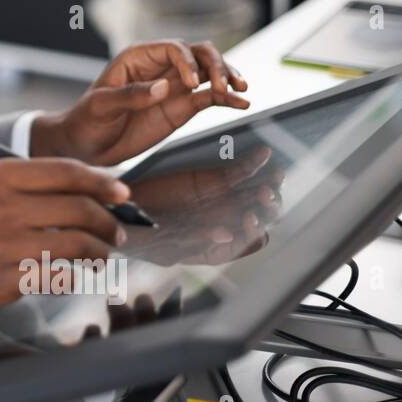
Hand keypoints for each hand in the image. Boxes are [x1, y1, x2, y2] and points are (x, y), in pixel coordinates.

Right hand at [0, 157, 130, 336]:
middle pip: (79, 209)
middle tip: (117, 231)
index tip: (123, 194)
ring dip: (100, 251)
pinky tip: (77, 274)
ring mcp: (2, 244)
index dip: (104, 183)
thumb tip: (95, 190)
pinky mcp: (4, 279)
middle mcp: (0, 206)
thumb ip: (34, 184)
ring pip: (77, 244)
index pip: (68, 172)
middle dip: (109, 222)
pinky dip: (77, 276)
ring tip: (102, 255)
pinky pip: (60, 277)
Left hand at [32, 39, 250, 165]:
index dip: (186, 61)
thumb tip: (163, 88)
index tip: (190, 82)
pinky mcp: (182, 107)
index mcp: (138, 58)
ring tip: (240, 90)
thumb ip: (130, 96)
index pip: (172, 48)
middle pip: (198, 53)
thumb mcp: (101, 107)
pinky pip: (210, 98)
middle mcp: (160, 67)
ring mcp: (174, 86)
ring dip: (226, 77)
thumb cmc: (86, 121)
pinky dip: (227, 99)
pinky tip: (242, 103)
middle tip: (223, 85)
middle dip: (216, 64)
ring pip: (209, 72)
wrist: (86, 146)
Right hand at [119, 145, 283, 265]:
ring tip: (274, 177)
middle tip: (264, 196)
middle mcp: (227, 224)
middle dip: (267, 207)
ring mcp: (224, 201)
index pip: (248, 241)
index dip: (254, 231)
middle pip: (260, 217)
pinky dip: (253, 161)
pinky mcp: (216, 179)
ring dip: (269, 185)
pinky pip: (241, 170)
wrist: (126, 210)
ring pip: (256, 193)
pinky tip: (262, 153)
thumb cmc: (142, 235)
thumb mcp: (164, 247)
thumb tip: (226, 235)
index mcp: (220, 246)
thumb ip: (196, 241)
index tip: (248, 218)